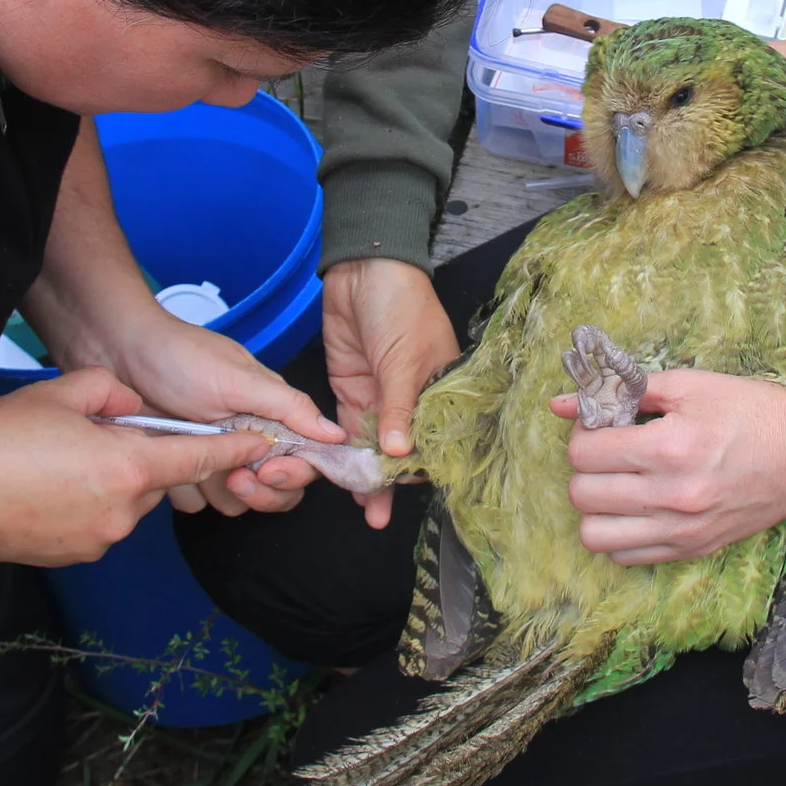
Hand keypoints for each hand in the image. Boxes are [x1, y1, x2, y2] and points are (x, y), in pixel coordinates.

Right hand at [0, 368, 270, 563]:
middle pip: (158, 478)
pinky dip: (87, 504)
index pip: (201, 457)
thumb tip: (130, 405)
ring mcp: (101, 539)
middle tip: (93, 434)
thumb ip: (111, 392)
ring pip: (127, 501)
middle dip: (140, 456)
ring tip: (57, 460)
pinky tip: (48, 487)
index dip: (234, 448)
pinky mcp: (76, 557)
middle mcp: (125, 511)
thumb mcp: (61, 393)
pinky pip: (100, 523)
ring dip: (110, 482)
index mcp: (129, 468)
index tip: (261, 443)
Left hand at [78, 307, 344, 516]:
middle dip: (255, 490)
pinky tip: (163, 456)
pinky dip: (175, 485)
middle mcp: (246, 440)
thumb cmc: (178, 355)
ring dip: (210, 483)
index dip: (291, 476)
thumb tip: (336, 436)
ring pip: (229, 502)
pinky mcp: (179, 468)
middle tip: (230, 474)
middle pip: (273, 492)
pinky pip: (189, 501)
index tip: (268, 471)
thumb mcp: (238, 378)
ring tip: (189, 452)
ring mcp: (212, 456)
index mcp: (270, 417)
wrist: (115, 350)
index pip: (303, 464)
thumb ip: (289, 407)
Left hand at [322, 257, 458, 528]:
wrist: (364, 267)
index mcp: (442, 391)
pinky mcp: (351, 390)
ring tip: (360, 509)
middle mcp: (412, 399)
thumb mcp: (404, 359)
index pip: (435, 440)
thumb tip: (399, 452)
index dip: (422, 469)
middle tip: (376, 517)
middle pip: (401, 449)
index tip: (408, 496)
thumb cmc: (401, 306)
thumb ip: (399, 408)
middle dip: (389, 482)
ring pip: (372, 446)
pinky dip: (343, 453)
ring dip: (364, 475)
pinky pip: (347, 429)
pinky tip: (343, 480)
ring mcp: (380, 396)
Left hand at [557, 371, 785, 564]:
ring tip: (618, 483)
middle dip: (586, 468)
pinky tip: (637, 507)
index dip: (584, 433)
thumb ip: (624, 391)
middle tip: (610, 451)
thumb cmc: (752, 411)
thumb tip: (560, 403)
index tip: (604, 424)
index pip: (584, 453)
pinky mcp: (691, 549)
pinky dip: (619, 533)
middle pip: (582, 495)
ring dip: (596, 507)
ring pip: (594, 535)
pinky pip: (625, 556)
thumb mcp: (690, 385)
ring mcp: (682, 530)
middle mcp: (672, 496)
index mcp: (671, 447)